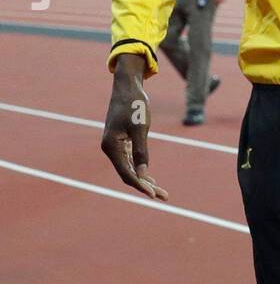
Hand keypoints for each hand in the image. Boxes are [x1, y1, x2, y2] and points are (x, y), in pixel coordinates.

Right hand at [101, 55, 168, 200]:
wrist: (128, 86)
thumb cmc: (134, 104)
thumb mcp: (140, 128)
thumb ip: (141, 152)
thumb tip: (143, 174)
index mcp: (111, 146)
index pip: (127, 173)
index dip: (141, 186)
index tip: (155, 195)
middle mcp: (110, 148)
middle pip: (128, 174)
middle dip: (146, 187)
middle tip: (165, 197)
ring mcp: (115, 146)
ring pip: (130, 169)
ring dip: (145, 181)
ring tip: (162, 193)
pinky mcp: (121, 142)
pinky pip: (130, 161)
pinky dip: (141, 170)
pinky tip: (151, 179)